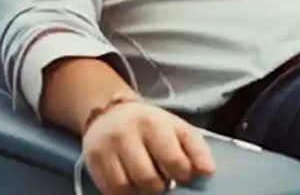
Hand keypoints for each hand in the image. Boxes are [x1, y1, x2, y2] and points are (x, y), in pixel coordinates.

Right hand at [81, 101, 215, 194]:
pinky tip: (132, 186)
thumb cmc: (151, 125)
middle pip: (147, 177)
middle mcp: (127, 134)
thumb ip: (196, 149)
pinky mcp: (91, 161)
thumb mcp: (177, 128)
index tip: (185, 175)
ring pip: (126, 187)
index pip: (172, 158)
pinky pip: (109, 190)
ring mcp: (106, 148)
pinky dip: (124, 193)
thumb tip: (208, 172)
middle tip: (165, 182)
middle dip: (161, 186)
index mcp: (154, 124)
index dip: (183, 173)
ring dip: (141, 192)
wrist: (111, 113)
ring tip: (148, 183)